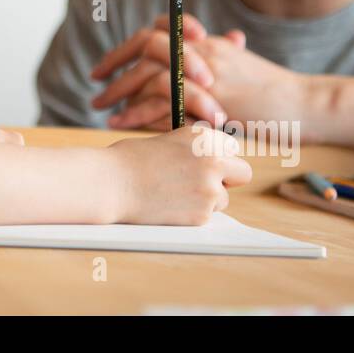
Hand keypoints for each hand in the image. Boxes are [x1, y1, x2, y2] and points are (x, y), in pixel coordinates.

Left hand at [99, 23, 311, 132]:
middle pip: (145, 49)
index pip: (154, 32)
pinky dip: (140, 113)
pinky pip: (165, 104)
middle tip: (95, 86)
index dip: (126, 48)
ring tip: (102, 110)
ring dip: (122, 92)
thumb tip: (191, 49)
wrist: (303, 103)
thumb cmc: (272, 88)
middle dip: (115, 68)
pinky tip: (123, 123)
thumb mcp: (238, 63)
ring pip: (150, 75)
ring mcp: (205, 76)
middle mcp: (201, 51)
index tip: (106, 65)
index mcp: (204, 41)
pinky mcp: (210, 102)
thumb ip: (212, 55)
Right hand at [106, 124, 252, 224]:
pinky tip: (169, 205)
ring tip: (174, 194)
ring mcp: (210, 190)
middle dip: (228, 178)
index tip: (205, 161)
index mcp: (204, 137)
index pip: (232, 147)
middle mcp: (213, 160)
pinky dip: (192, 213)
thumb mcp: (169, 142)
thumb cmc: (130, 160)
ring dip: (207, 198)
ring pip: (224, 198)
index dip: (218, 155)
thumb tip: (215, 163)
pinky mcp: (202, 215)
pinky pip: (207, 216)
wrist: (110, 183)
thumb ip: (195, 151)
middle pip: (242, 173)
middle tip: (205, 181)